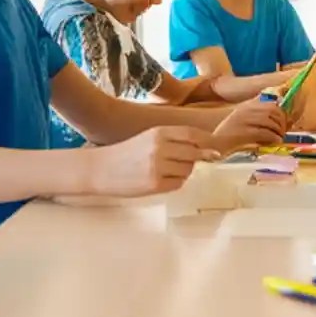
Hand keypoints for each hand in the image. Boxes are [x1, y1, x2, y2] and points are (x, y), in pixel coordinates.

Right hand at [92, 126, 219, 196]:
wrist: (100, 169)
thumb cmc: (127, 153)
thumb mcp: (148, 138)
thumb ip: (173, 140)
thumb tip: (205, 148)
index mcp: (159, 132)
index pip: (193, 134)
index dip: (207, 141)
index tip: (215, 148)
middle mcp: (160, 147)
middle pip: (194, 153)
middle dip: (196, 159)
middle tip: (186, 162)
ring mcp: (158, 166)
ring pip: (188, 170)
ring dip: (184, 171)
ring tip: (166, 171)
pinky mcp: (155, 184)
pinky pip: (178, 184)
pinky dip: (175, 183)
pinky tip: (161, 180)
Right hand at [213, 98, 287, 152]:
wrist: (214, 145)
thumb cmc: (227, 135)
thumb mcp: (240, 120)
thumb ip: (255, 115)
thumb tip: (274, 113)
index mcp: (245, 106)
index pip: (270, 104)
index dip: (280, 113)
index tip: (283, 122)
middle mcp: (246, 111)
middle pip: (272, 111)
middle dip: (281, 122)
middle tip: (282, 131)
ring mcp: (245, 121)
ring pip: (270, 121)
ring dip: (278, 130)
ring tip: (279, 138)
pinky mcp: (245, 133)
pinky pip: (266, 133)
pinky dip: (273, 138)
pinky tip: (275, 142)